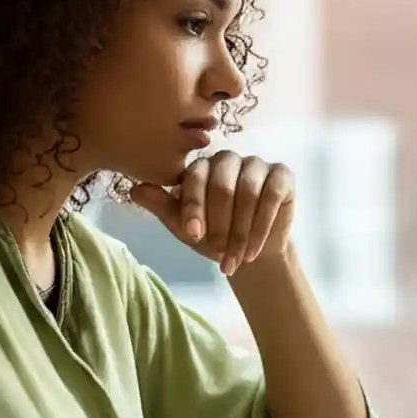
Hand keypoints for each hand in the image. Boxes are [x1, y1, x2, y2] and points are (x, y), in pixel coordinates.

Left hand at [130, 151, 294, 275]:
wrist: (248, 252)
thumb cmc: (214, 234)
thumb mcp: (183, 225)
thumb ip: (162, 205)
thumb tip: (134, 189)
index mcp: (202, 166)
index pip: (195, 178)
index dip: (193, 207)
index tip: (192, 236)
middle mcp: (229, 159)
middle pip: (223, 184)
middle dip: (219, 224)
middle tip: (216, 253)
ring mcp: (257, 164)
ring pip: (248, 191)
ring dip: (241, 231)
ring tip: (234, 258)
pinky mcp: (282, 175)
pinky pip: (271, 196)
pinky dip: (261, 227)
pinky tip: (252, 250)